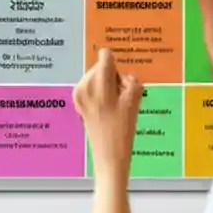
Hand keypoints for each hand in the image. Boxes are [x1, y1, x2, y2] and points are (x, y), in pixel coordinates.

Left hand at [75, 49, 143, 186]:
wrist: (109, 156)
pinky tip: (110, 110)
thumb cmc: (123, 130)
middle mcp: (83, 86)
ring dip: (109, 86)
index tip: (123, 79)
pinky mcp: (79, 103)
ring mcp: (79, 95)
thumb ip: (131, 81)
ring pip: (98, 77)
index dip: (118, 65)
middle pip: (102, 67)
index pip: (106, 56)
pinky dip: (103, 94)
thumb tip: (124, 76)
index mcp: (96, 82)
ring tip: (117, 106)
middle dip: (115, 77)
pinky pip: (93, 88)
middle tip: (123, 98)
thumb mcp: (133, 100)